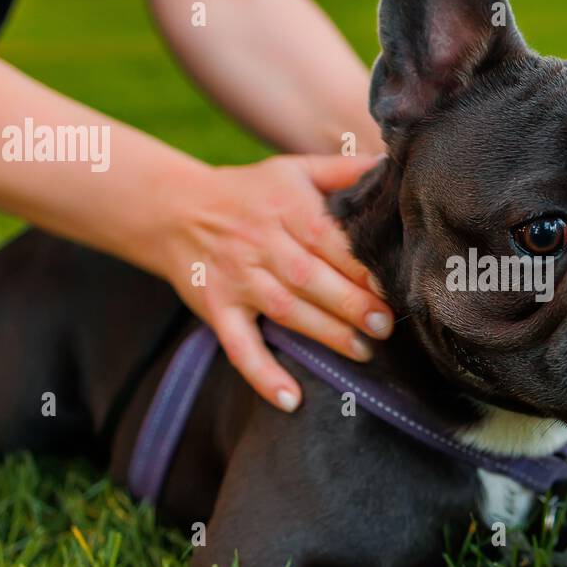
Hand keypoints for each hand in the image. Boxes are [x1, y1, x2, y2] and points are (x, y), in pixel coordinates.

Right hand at [156, 154, 392, 409]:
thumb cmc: (248, 192)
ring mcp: (237, 279)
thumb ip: (342, 170)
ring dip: (324, 333)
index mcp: (286, 208)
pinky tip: (289, 399)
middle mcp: (261, 244)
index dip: (360, 265)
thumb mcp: (293, 169)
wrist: (174, 209)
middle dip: (351, 303)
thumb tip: (391, 167)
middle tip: (386, 325)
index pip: (329, 239)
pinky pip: (239, 346)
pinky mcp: (217, 309)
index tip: (393, 286)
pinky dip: (262, 374)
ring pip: (285, 310)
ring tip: (361, 352)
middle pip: (310, 277)